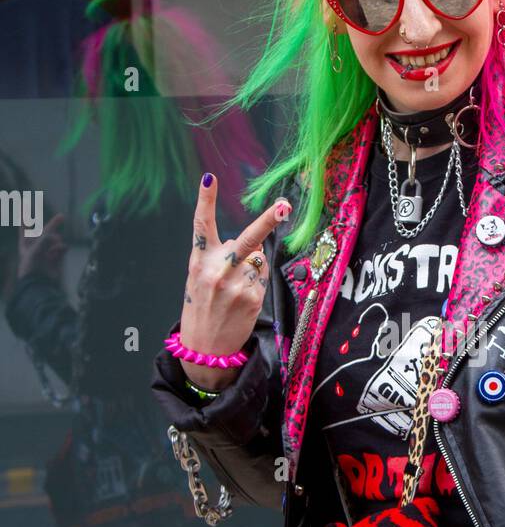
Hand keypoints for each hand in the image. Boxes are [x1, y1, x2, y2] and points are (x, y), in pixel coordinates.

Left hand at [17, 213, 66, 281]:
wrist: (40, 284)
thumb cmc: (32, 267)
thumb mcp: (35, 250)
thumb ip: (45, 240)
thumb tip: (58, 239)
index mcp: (26, 244)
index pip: (25, 229)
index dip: (25, 219)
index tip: (24, 205)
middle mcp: (36, 247)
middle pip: (45, 232)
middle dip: (53, 225)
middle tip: (62, 216)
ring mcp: (47, 252)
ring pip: (54, 240)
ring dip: (56, 241)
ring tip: (55, 248)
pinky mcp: (56, 258)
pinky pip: (62, 248)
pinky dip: (62, 248)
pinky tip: (59, 251)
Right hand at [179, 173, 291, 389]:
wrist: (204, 347)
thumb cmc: (202, 307)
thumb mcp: (199, 278)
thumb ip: (218, 256)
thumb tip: (244, 244)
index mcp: (199, 261)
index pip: (201, 225)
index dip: (205, 200)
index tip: (208, 179)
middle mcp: (217, 270)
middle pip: (247, 239)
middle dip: (268, 221)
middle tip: (283, 206)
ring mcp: (237, 284)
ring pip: (258, 258)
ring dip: (252, 265)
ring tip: (235, 287)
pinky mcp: (253, 297)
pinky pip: (262, 277)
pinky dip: (256, 282)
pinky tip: (242, 298)